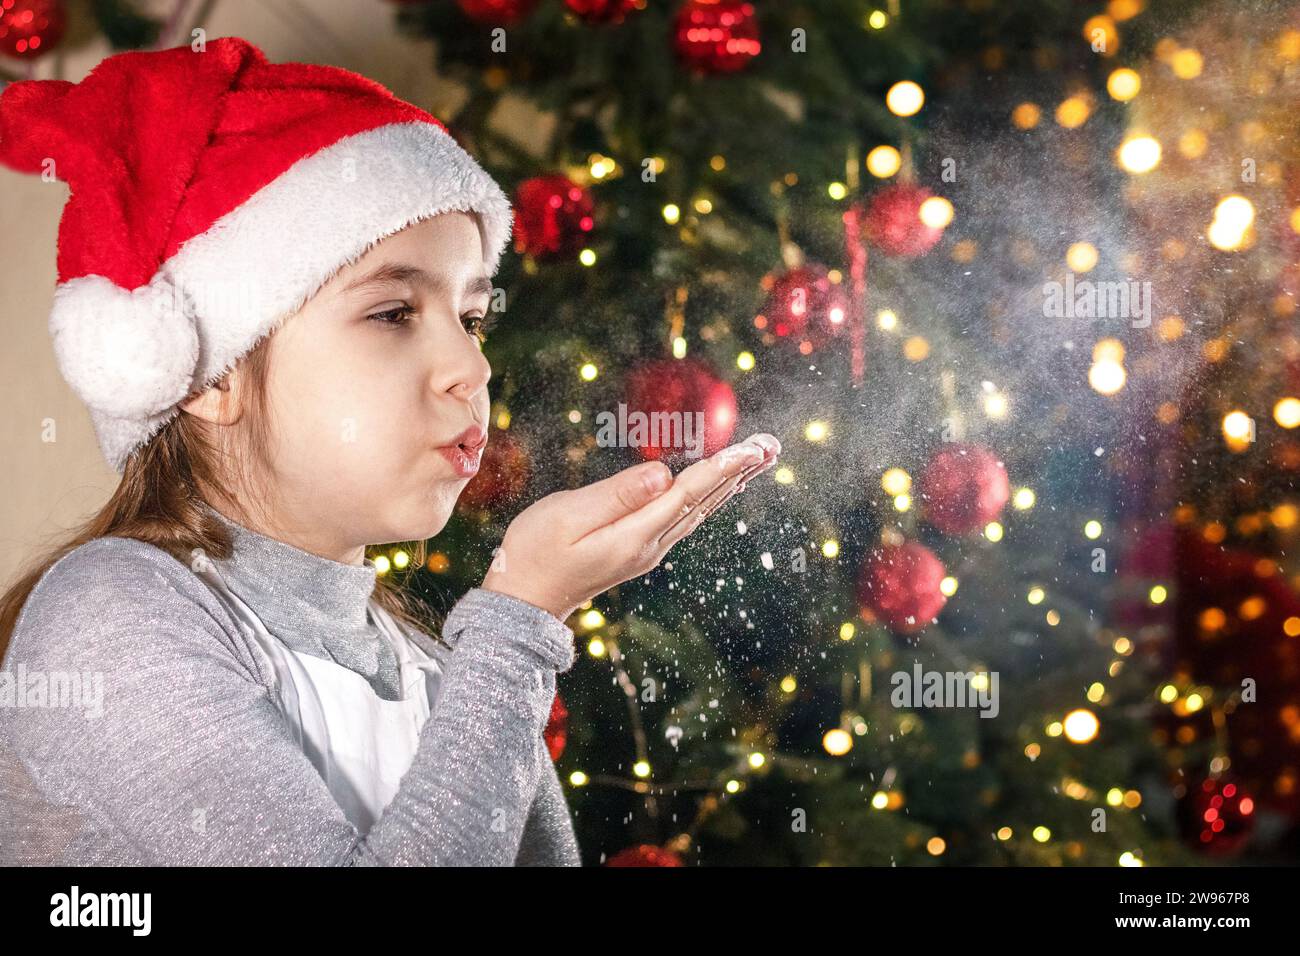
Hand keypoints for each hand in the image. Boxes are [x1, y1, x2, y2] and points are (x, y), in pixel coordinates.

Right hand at [480, 432, 780, 621]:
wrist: (521, 600)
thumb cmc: (535, 552)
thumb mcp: (568, 516)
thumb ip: (616, 495)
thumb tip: (662, 475)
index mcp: (635, 535)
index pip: (688, 493)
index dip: (721, 467)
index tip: (752, 448)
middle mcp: (650, 546)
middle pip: (703, 502)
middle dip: (738, 472)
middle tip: (770, 447)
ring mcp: (647, 551)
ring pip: (698, 511)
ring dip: (728, 483)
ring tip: (756, 460)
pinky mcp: (638, 550)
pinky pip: (683, 518)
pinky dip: (706, 496)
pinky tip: (716, 487)